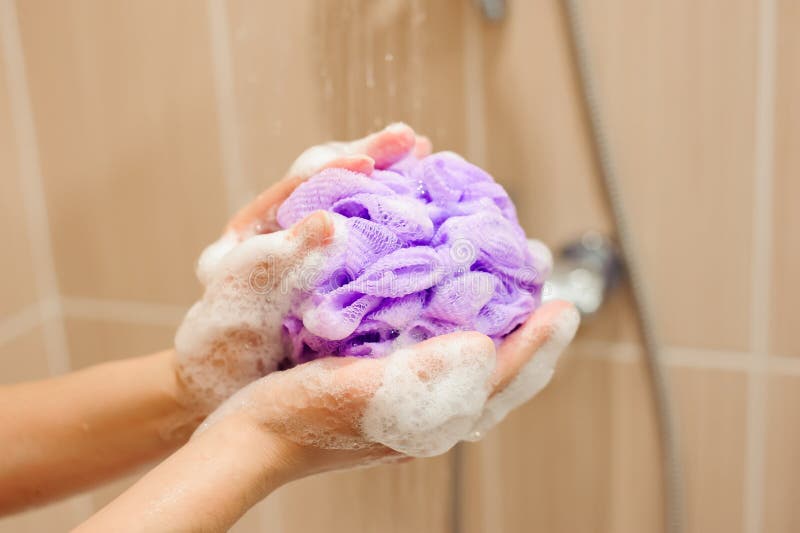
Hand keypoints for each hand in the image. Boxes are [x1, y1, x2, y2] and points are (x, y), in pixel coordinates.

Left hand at [173, 124, 431, 415]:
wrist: (221, 396)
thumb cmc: (223, 356)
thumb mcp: (243, 309)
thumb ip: (282, 265)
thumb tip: (333, 223)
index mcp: (251, 234)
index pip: (297, 187)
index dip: (334, 170)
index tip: (369, 162)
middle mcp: (280, 235)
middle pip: (326, 182)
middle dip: (369, 157)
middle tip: (411, 141)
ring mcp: (308, 255)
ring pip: (349, 204)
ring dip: (385, 179)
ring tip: (421, 156)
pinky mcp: (334, 279)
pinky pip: (367, 241)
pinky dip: (393, 220)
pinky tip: (423, 208)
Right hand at [196, 300, 579, 477]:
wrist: (253, 441)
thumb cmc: (298, 414)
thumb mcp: (359, 388)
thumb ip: (424, 374)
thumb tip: (489, 348)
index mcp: (433, 419)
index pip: (505, 379)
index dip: (539, 343)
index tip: (566, 305)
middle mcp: (432, 422)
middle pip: (502, 383)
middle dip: (533, 343)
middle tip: (553, 301)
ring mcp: (413, 416)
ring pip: (480, 380)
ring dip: (507, 344)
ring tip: (519, 308)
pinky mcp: (390, 402)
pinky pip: (449, 375)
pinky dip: (470, 347)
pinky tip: (460, 324)